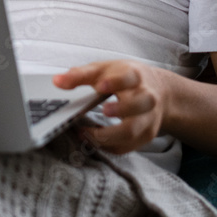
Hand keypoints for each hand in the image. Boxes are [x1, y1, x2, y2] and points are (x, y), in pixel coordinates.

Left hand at [53, 60, 169, 154]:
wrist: (159, 91)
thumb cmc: (125, 78)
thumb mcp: (105, 69)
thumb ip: (80, 75)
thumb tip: (57, 82)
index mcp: (134, 76)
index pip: (129, 77)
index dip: (116, 82)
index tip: (100, 85)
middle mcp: (145, 97)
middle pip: (141, 104)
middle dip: (123, 108)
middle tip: (104, 110)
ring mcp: (147, 118)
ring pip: (134, 130)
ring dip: (111, 135)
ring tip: (89, 133)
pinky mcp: (145, 135)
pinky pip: (128, 146)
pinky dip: (109, 146)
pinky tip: (93, 141)